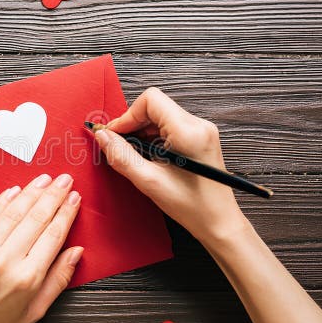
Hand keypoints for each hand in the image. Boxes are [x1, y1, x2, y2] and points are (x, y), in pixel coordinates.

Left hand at [0, 174, 83, 322]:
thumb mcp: (34, 312)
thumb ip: (58, 280)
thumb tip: (76, 252)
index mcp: (27, 279)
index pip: (53, 234)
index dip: (66, 212)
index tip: (74, 197)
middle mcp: (5, 261)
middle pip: (36, 218)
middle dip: (53, 195)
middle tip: (64, 180)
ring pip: (12, 213)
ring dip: (31, 192)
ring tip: (44, 179)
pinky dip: (1, 201)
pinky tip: (14, 191)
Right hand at [93, 87, 247, 246]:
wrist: (219, 222)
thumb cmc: (192, 206)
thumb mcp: (149, 181)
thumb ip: (121, 155)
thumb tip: (102, 135)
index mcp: (188, 131)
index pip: (150, 100)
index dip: (127, 116)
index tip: (113, 134)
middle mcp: (199, 125)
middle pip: (155, 106)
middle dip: (133, 124)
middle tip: (119, 146)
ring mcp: (202, 130)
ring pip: (161, 115)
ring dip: (143, 132)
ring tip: (134, 155)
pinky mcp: (201, 138)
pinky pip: (171, 126)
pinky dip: (154, 137)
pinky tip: (149, 157)